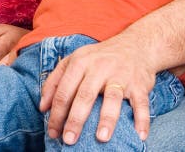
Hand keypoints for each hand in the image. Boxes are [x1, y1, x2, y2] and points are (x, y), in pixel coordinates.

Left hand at [39, 35, 156, 144]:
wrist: (136, 45)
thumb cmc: (100, 57)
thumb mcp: (74, 60)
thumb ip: (55, 80)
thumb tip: (42, 107)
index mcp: (81, 62)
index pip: (64, 90)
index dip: (56, 113)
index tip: (52, 132)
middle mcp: (100, 67)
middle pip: (85, 95)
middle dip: (76, 119)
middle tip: (69, 140)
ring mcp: (121, 75)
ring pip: (113, 98)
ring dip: (107, 119)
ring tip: (101, 138)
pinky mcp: (140, 84)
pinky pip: (141, 103)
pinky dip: (142, 119)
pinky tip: (140, 135)